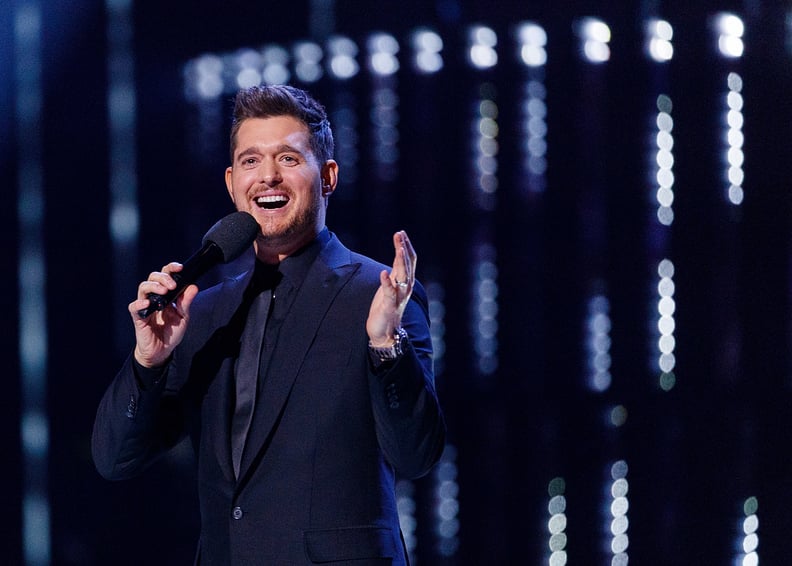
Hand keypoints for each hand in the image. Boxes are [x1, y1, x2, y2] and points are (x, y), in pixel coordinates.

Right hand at [128, 262, 198, 367]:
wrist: (161, 351)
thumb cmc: (170, 333)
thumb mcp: (183, 317)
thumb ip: (186, 302)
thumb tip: (193, 286)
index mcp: (166, 295)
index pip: (165, 275)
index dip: (171, 268)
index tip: (180, 268)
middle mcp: (154, 297)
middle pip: (153, 277)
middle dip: (163, 277)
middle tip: (172, 285)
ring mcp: (145, 306)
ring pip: (143, 288)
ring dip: (154, 286)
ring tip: (164, 291)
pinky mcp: (138, 317)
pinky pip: (134, 307)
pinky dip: (139, 303)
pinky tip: (148, 304)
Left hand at [366, 231, 415, 346]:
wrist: (385, 333)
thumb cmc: (387, 308)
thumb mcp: (391, 285)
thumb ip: (396, 271)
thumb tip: (398, 253)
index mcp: (405, 282)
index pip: (409, 260)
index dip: (406, 246)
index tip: (400, 233)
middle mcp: (405, 288)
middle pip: (408, 264)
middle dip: (404, 248)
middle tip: (399, 234)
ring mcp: (398, 297)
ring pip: (403, 276)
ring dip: (400, 261)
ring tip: (398, 248)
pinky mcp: (389, 306)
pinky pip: (390, 292)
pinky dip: (387, 282)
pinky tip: (383, 273)